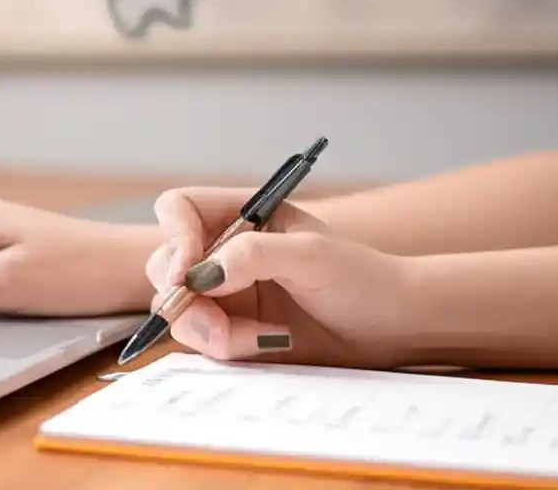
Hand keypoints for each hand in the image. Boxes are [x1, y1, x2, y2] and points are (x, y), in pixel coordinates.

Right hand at [147, 187, 415, 367]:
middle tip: (219, 320)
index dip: (174, 237)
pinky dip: (228, 346)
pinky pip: (201, 340)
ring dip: (210, 329)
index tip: (190, 271)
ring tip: (261, 338)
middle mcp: (224, 250)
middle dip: (186, 298)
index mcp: (241, 215)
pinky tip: (269, 343)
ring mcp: (224, 292)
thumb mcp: (312, 256)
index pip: (177, 210)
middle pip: (165, 265)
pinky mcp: (231, 327)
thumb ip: (255, 254)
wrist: (392, 327)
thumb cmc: (363, 278)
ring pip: (178, 309)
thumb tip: (202, 274)